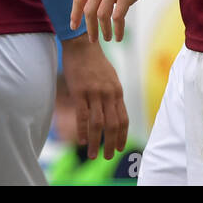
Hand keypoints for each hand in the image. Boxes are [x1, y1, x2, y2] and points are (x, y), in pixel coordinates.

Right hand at [60, 37, 128, 159]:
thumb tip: (114, 111)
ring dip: (97, 142)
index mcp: (117, 91)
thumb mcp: (110, 78)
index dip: (121, 136)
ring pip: (98, 124)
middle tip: (107, 157)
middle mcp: (108, 94)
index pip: (123, 119)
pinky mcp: (80, 91)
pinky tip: (82, 141)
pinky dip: (83, 130)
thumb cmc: (95, 62)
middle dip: (111, 144)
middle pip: (113, 125)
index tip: (118, 148)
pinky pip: (83, 115)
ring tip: (93, 155)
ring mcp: (94, 93)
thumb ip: (113, 94)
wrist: (82, 45)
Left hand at [71, 0, 171, 41]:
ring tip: (108, 39)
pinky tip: (119, 37)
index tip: (73, 26)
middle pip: (88, 10)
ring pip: (101, 16)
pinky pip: (117, 17)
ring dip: (103, 31)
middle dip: (89, 27)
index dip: (74, 13)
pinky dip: (117, 29)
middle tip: (92, 40)